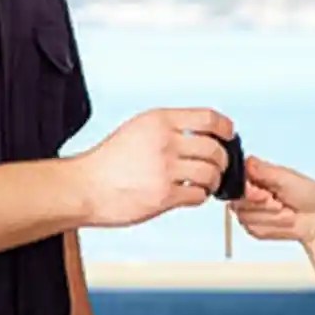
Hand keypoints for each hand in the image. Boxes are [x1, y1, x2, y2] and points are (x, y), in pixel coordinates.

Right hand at [78, 108, 233, 227]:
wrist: (85, 186)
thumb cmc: (109, 161)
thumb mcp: (138, 129)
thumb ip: (169, 128)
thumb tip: (203, 134)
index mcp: (160, 120)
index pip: (209, 118)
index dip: (226, 128)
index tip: (229, 136)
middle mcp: (165, 141)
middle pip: (215, 149)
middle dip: (223, 160)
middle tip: (218, 167)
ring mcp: (165, 169)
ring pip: (211, 173)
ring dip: (214, 180)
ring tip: (206, 183)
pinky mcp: (164, 195)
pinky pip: (198, 195)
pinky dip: (200, 196)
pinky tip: (191, 194)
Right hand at [230, 156, 314, 246]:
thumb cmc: (307, 193)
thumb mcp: (288, 177)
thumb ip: (265, 171)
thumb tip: (247, 161)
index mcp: (254, 176)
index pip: (236, 182)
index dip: (249, 191)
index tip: (266, 194)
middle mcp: (247, 193)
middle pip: (238, 202)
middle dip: (261, 205)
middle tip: (280, 203)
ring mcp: (249, 212)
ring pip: (245, 217)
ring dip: (270, 217)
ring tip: (286, 211)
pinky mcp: (254, 229)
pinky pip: (253, 230)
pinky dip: (271, 227)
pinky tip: (283, 222)